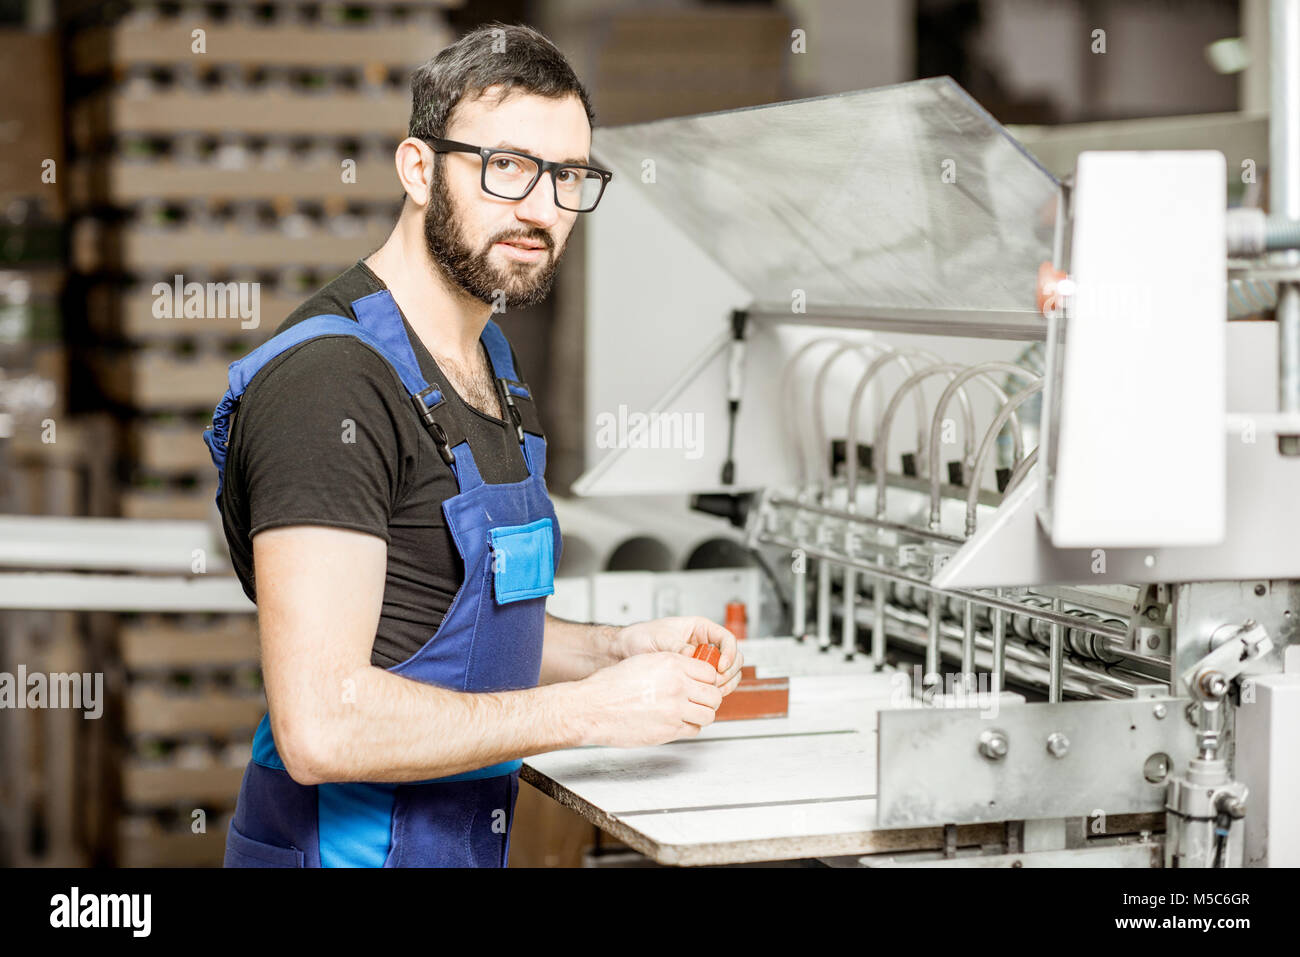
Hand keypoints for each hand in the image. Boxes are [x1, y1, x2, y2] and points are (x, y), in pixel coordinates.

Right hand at [576, 652, 722, 747]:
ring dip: (701, 715)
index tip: (702, 684)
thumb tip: (688, 673)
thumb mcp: (644, 662)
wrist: (594, 707)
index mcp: (672, 664)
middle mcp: (677, 685)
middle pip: (714, 695)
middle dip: (708, 699)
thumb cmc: (612, 685)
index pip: (710, 672)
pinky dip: (690, 728)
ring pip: (708, 715)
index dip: (707, 680)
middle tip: (699, 701)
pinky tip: (677, 723)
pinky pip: (694, 730)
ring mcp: (675, 709)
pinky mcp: (669, 730)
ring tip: (689, 713)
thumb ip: (671, 666)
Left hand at [614, 616, 743, 695]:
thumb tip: (691, 654)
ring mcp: (700, 661)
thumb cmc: (640, 637)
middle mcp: (703, 644)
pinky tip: (704, 695)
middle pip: (732, 658)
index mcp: (699, 629)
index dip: (729, 653)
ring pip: (726, 673)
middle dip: (729, 672)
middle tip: (717, 682)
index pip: (727, 638)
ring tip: (712, 691)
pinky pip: (712, 684)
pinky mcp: (694, 676)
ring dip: (724, 684)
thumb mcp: (659, 638)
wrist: (624, 651)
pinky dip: (713, 691)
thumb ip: (676, 646)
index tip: (721, 666)